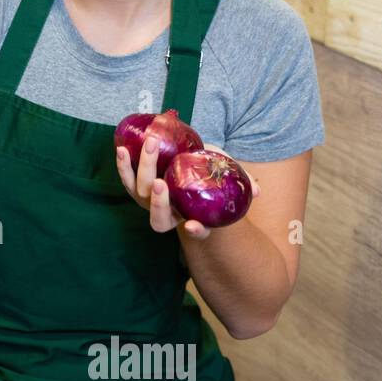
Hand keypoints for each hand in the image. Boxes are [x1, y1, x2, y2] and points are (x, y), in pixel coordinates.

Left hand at [115, 137, 258, 240]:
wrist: (188, 166)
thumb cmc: (208, 176)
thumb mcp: (227, 177)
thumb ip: (242, 182)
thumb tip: (259, 190)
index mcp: (192, 217)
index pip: (196, 230)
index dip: (196, 231)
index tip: (195, 226)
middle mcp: (168, 213)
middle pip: (158, 215)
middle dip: (158, 201)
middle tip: (162, 181)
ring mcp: (149, 201)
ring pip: (139, 194)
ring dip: (139, 173)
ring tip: (142, 150)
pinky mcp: (137, 186)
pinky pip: (127, 179)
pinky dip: (123, 166)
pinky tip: (122, 148)